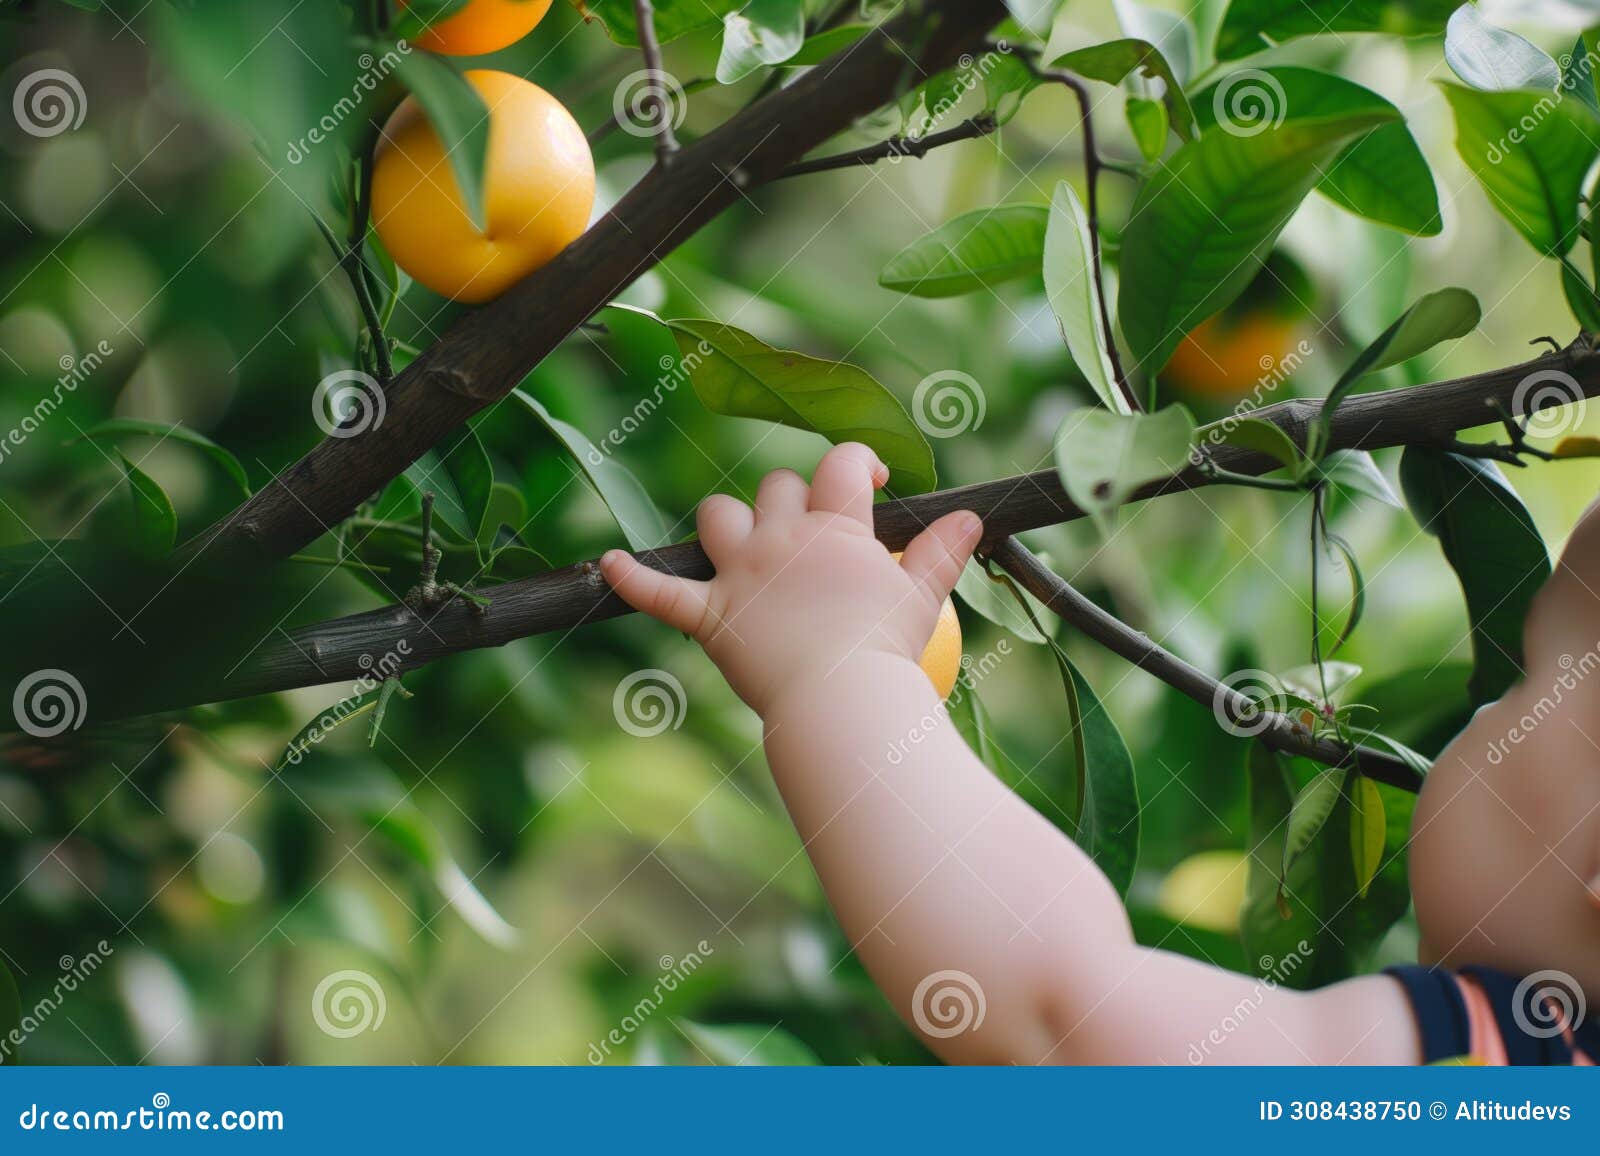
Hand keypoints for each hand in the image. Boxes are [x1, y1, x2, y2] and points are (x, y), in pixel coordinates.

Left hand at [600, 443, 982, 714]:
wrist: (840, 701)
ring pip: (719, 517)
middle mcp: (781, 538)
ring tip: (741, 543)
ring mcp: (741, 574)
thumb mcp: (921, 598)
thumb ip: (941, 552)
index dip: (857, 462)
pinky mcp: (710, 617)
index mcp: (834, 528)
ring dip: (728, 522)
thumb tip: (973, 517)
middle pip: (776, 487)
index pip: (841, 464)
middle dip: (791, 498)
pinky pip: (660, 593)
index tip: (873, 483)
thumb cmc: (886, 652)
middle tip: (812, 534)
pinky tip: (607, 563)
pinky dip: (630, 578)